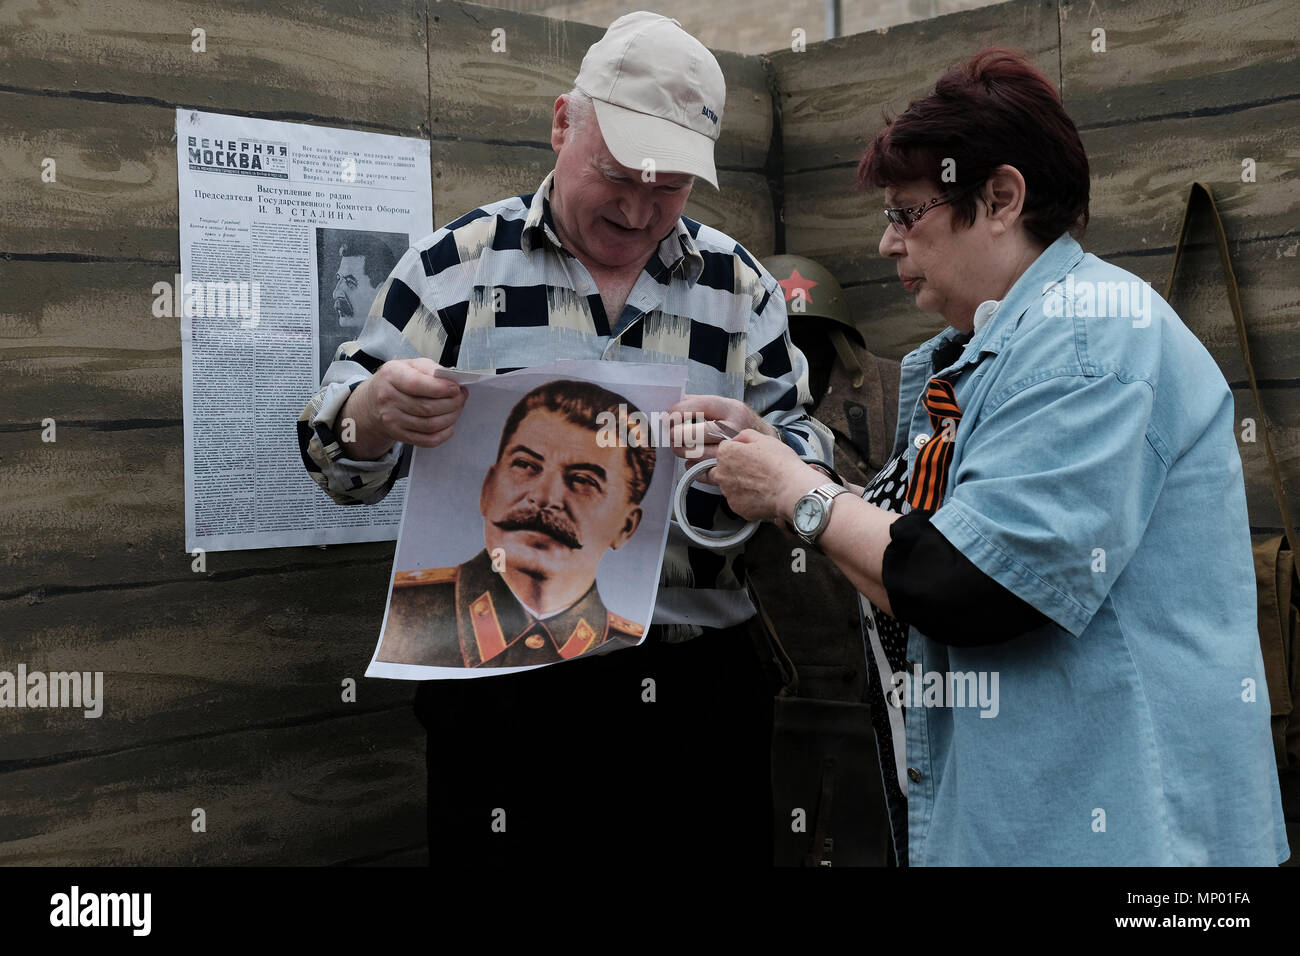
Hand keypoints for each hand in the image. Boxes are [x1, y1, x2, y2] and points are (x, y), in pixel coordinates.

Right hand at [340, 358, 466, 458]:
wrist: (372, 402)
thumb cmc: (396, 380)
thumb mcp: (409, 365)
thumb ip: (430, 369)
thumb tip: (451, 380)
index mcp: (391, 376)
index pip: (417, 385)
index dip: (441, 388)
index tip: (456, 387)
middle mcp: (388, 399)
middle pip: (427, 407)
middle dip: (452, 403)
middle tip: (461, 397)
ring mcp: (392, 420)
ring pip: (430, 425)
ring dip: (451, 417)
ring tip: (457, 408)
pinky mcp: (399, 435)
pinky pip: (427, 440)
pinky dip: (444, 434)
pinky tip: (449, 424)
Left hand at [665, 394, 779, 470]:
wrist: (771, 445)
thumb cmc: (743, 424)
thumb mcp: (729, 407)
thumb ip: (702, 403)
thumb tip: (675, 402)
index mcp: (732, 409)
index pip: (700, 406)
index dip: (679, 412)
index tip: (667, 418)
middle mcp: (734, 429)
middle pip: (697, 433)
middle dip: (677, 435)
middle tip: (671, 436)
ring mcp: (734, 452)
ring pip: (698, 454)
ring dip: (684, 451)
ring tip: (681, 448)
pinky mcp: (731, 471)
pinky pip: (703, 472)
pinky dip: (693, 468)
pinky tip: (693, 462)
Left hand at [710, 429, 824, 523]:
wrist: (791, 489)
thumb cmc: (780, 463)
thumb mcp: (764, 439)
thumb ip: (744, 436)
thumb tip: (737, 440)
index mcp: (726, 454)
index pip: (723, 449)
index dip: (737, 451)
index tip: (748, 455)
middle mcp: (722, 474)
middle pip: (721, 470)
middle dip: (731, 470)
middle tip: (751, 470)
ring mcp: (728, 493)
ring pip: (729, 487)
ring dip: (739, 485)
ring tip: (759, 483)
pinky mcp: (737, 508)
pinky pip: (738, 501)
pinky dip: (747, 499)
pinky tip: (761, 494)